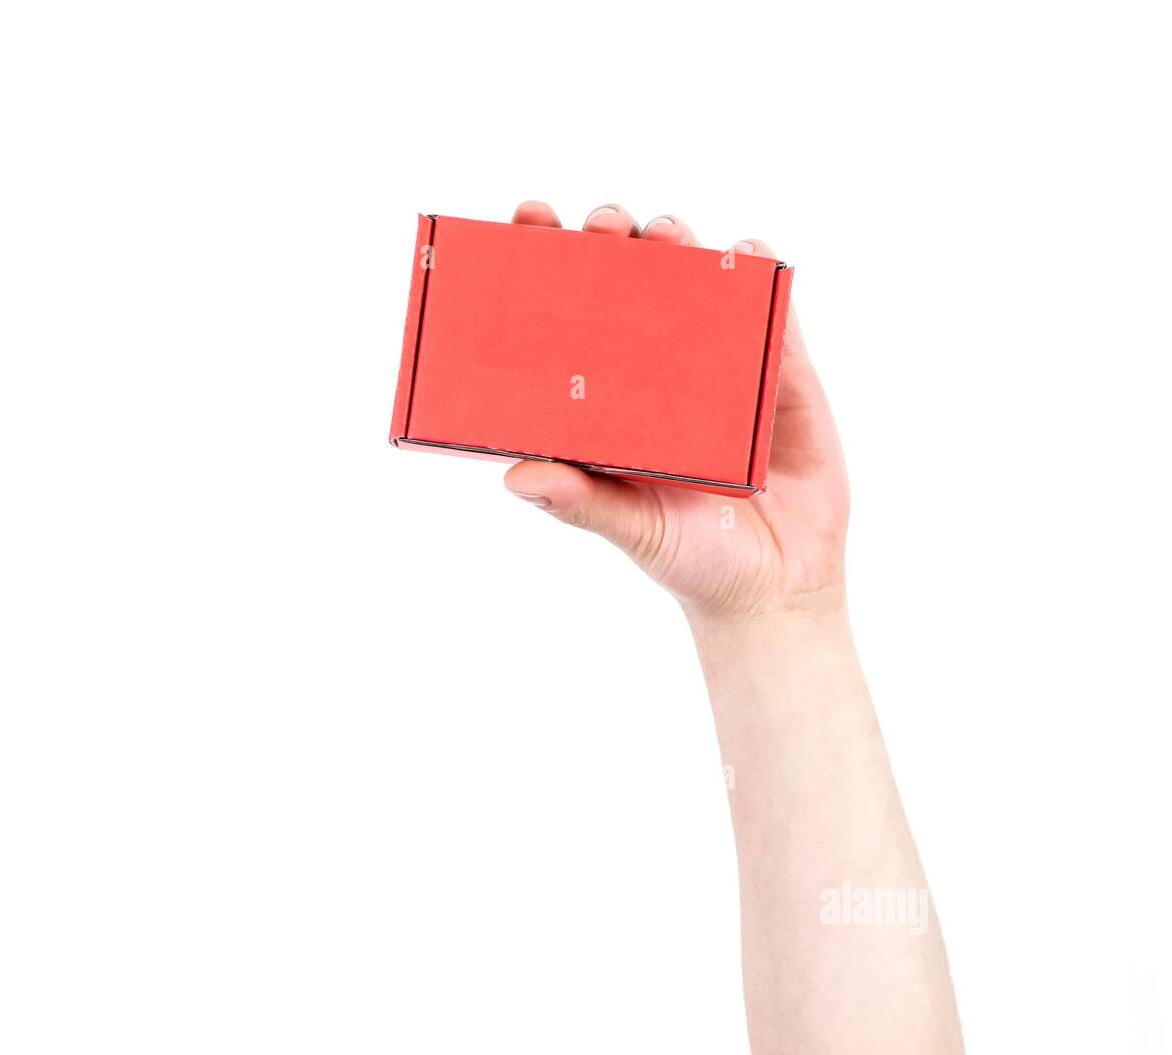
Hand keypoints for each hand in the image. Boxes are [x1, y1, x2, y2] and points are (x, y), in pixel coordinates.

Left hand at [503, 201, 849, 623]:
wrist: (777, 588)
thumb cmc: (691, 560)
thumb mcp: (632, 529)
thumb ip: (581, 502)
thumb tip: (514, 478)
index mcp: (612, 404)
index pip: (571, 320)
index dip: (548, 265)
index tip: (528, 222)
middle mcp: (661, 374)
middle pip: (631, 285)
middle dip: (612, 241)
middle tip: (602, 227)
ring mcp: (723, 367)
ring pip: (698, 284)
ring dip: (680, 244)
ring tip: (665, 233)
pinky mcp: (782, 374)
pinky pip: (772, 314)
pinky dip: (763, 275)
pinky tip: (750, 251)